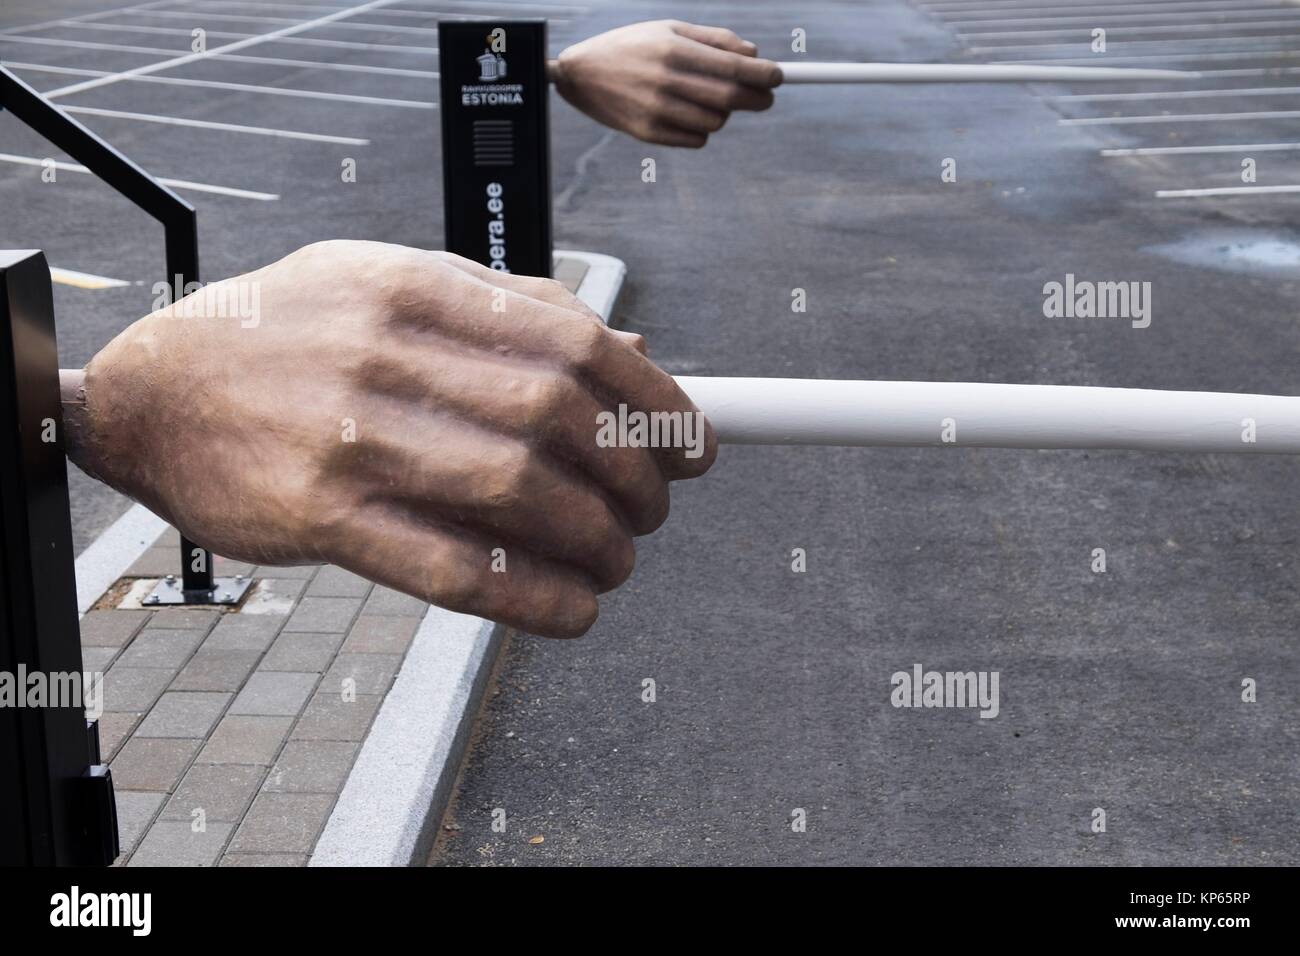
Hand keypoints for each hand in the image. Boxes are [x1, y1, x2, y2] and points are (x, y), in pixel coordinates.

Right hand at [64, 241, 715, 636]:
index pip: (575, 342)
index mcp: (418, 286)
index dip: (654, 402)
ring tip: (619, 561)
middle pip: (558, 418)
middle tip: (654, 511)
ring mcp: (351, 437)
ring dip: (594, 540)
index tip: (694, 446)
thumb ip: (510, 312)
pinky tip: (572, 611)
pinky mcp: (321, 517)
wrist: (151, 392)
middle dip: (634, 477)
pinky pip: (450, 567)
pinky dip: (530, 596)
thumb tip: (633, 348)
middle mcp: (389, 354)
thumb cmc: (288, 336)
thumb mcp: (393, 285)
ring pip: (516, 493)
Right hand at [551, 20, 782, 146]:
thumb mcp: (669, 29)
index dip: (764, 74)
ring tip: (710, 100)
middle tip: (765, 97)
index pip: (733, 67)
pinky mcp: (648, 134)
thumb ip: (713, 39)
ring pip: (716, 122)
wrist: (580, 74)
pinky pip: (696, 140)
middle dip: (758, 98)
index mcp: (673, 50)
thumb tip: (754, 53)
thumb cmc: (631, 46)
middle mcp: (666, 81)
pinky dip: (702, 129)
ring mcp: (656, 111)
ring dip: (724, 114)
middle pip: (731, 98)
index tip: (778, 77)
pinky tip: (688, 115)